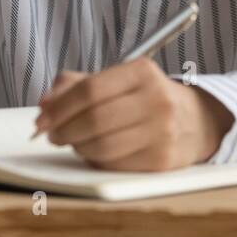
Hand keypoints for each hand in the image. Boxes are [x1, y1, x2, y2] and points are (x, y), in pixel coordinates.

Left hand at [35, 58, 234, 170]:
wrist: (195, 121)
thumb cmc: (144, 98)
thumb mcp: (117, 80)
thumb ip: (76, 85)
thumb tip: (45, 104)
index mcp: (143, 72)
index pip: (90, 90)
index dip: (59, 107)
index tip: (41, 119)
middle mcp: (156, 100)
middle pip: (94, 120)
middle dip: (63, 130)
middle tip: (51, 134)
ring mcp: (162, 132)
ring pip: (102, 146)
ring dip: (77, 147)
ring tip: (74, 141)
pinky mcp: (162, 160)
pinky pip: (114, 165)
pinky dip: (96, 160)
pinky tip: (96, 152)